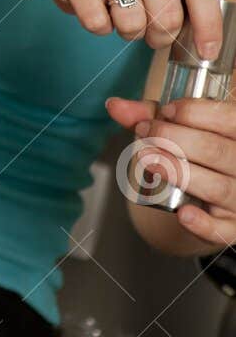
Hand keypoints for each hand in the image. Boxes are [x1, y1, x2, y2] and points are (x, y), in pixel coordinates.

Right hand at [50, 0, 221, 56]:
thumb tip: (205, 43)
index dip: (208, 26)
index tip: (206, 52)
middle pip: (167, 16)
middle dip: (159, 35)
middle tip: (148, 28)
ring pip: (132, 24)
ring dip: (128, 32)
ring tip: (120, 13)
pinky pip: (98, 24)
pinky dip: (99, 28)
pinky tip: (99, 9)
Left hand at [107, 93, 235, 246]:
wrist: (212, 201)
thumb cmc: (197, 156)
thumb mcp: (179, 130)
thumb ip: (149, 115)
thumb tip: (114, 105)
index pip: (229, 119)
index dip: (195, 113)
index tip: (164, 111)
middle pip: (215, 150)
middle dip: (174, 138)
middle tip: (144, 133)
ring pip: (216, 187)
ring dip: (178, 172)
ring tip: (147, 159)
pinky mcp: (232, 229)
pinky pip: (221, 230)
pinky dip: (203, 224)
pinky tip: (183, 214)